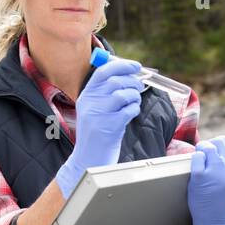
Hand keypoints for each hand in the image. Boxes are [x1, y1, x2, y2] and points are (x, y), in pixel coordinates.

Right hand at [55, 57, 143, 198]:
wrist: (88, 159)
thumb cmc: (96, 133)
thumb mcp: (94, 109)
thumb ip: (106, 92)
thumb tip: (128, 74)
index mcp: (86, 95)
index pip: (103, 71)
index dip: (122, 65)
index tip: (136, 66)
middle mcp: (90, 103)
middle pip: (116, 81)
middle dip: (133, 82)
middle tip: (139, 86)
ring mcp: (99, 114)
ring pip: (123, 94)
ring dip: (135, 96)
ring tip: (135, 102)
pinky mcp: (110, 126)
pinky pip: (129, 110)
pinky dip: (135, 109)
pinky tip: (132, 112)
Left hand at [187, 137, 224, 224]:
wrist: (216, 221)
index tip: (222, 153)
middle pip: (221, 142)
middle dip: (213, 146)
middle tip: (209, 155)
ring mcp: (216, 172)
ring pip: (208, 146)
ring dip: (203, 149)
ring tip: (202, 158)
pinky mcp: (200, 177)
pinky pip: (197, 156)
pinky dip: (196, 158)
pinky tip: (197, 166)